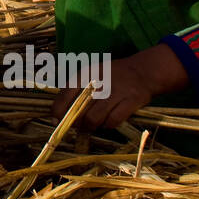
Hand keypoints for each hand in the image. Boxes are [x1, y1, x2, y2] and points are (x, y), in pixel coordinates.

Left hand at [49, 43, 189, 130]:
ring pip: (94, 118)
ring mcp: (116, 92)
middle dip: (75, 122)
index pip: (65, 94)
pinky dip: (108, 125)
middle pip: (79, 111)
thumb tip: (58, 112)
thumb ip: (75, 89)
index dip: (58, 110)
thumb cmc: (112, 75)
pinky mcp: (131, 101)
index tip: (55, 119)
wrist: (143, 71)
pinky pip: (113, 121)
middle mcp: (100, 82)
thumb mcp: (91, 73)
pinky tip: (107, 121)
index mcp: (86, 74)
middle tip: (77, 124)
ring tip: (92, 124)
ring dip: (91, 126)